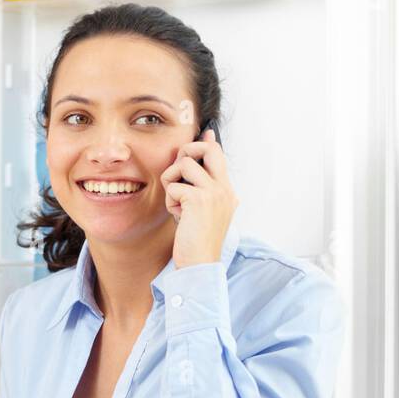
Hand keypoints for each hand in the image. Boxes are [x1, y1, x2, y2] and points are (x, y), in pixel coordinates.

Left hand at [160, 128, 238, 268]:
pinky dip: (170, 202)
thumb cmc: (198, 242)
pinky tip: (178, 217)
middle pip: (207, 148)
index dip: (208, 142)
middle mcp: (224, 189)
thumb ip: (203, 190)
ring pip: (184, 165)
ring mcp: (213, 192)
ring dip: (172, 183)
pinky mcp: (198, 199)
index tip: (206, 133)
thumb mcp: (205, 213)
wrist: (200, 264)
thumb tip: (197, 179)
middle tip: (178, 171)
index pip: (219, 155)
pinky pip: (173, 186)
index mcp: (228, 192)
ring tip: (178, 204)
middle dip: (187, 151)